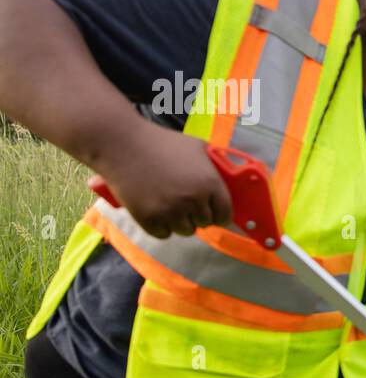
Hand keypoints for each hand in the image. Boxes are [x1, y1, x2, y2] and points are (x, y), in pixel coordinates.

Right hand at [93, 123, 232, 238]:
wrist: (121, 144)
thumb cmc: (160, 142)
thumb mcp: (197, 147)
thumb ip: (215, 165)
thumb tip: (231, 177)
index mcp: (209, 184)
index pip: (225, 215)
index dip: (220, 215)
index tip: (213, 213)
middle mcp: (193, 200)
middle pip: (205, 224)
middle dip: (197, 215)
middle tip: (184, 203)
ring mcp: (170, 212)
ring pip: (185, 231)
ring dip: (179, 222)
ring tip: (168, 204)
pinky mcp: (149, 220)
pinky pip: (163, 234)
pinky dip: (160, 226)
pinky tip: (154, 209)